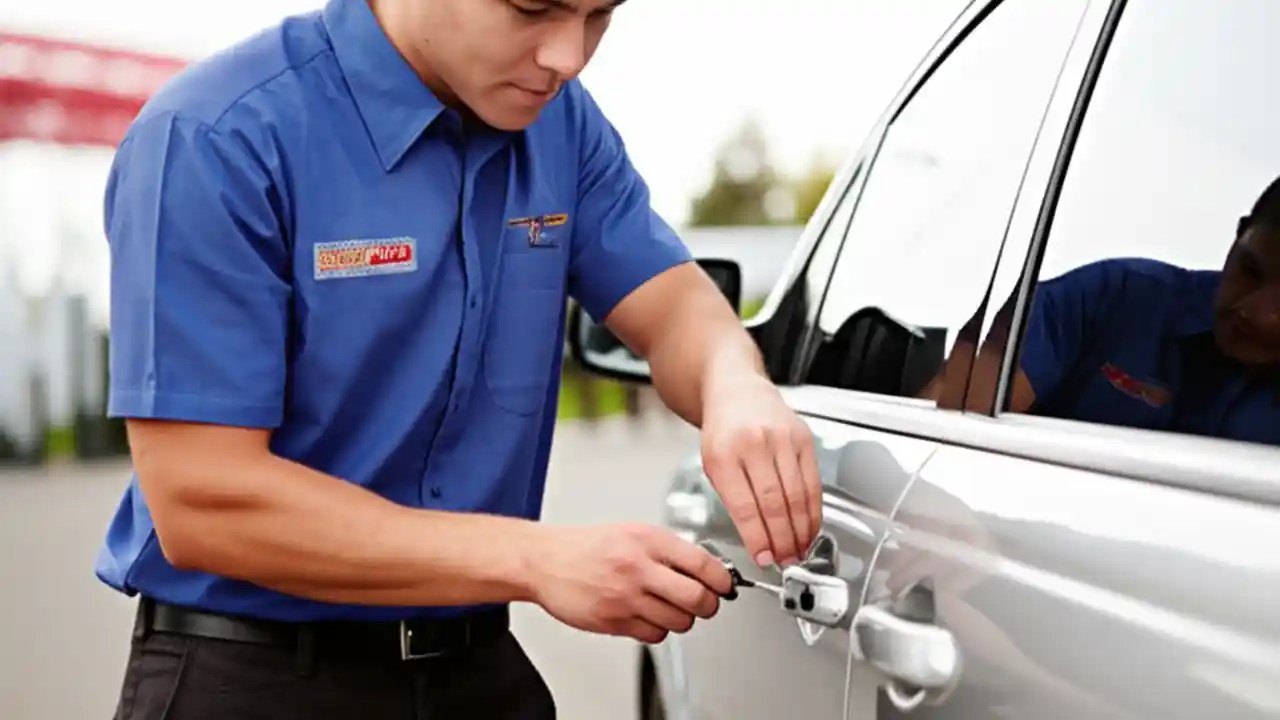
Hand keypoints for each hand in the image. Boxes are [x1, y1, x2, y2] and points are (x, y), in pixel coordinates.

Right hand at [528, 523, 733, 643]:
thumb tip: (704, 568)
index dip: (722, 579)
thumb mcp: (632, 532)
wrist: (545, 561)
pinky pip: (654, 634)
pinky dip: (658, 629)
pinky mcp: (613, 621)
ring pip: (679, 621)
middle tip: (706, 603)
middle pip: (697, 598)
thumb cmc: (587, 546)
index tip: (724, 585)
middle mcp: (637, 567)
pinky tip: (648, 615)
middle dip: (709, 605)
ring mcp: (625, 597)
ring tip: (672, 608)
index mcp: (647, 540)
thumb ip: (667, 549)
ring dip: (683, 619)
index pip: (702, 564)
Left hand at [700, 373, 821, 567]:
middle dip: (783, 539)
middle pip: (775, 503)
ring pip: (797, 495)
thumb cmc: (723, 431)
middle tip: (786, 560)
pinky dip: (814, 509)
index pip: (745, 506)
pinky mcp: (803, 438)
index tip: (763, 558)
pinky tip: (811, 526)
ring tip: (799, 550)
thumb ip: (733, 499)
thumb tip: (758, 540)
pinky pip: (812, 482)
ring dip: (801, 529)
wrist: (737, 390)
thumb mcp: (712, 464)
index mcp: (723, 455)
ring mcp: (781, 439)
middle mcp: (754, 444)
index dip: (757, 537)